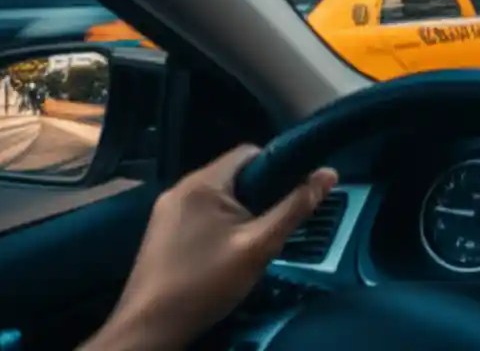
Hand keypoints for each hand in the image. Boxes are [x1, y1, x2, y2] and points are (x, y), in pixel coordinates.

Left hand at [81, 144, 338, 350]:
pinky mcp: (159, 230)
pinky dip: (217, 223)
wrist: (150, 326)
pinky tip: (223, 251)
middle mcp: (180, 187)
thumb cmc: (207, 283)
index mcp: (203, 182)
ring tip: (251, 241)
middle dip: (258, 194)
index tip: (291, 196)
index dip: (277, 167)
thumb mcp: (259, 246)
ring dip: (238, 210)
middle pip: (232, 174)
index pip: (249, 152)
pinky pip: (198, 212)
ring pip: (216, 195)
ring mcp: (165, 209)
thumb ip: (294, 208)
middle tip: (272, 226)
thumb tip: (329, 173)